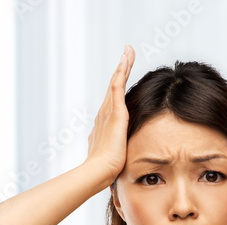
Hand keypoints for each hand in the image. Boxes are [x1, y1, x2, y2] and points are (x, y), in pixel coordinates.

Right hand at [85, 45, 134, 179]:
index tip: (122, 77)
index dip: (118, 88)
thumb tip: (119, 163)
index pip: (113, 102)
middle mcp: (103, 114)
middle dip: (120, 70)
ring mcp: (107, 112)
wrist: (98, 172)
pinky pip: (117, 85)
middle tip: (126, 54)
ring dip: (122, 65)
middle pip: (112, 87)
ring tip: (128, 51)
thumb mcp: (114, 159)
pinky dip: (122, 71)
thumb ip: (117, 155)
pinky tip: (126, 59)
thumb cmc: (106, 171)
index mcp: (104, 125)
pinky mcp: (114, 112)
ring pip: (115, 82)